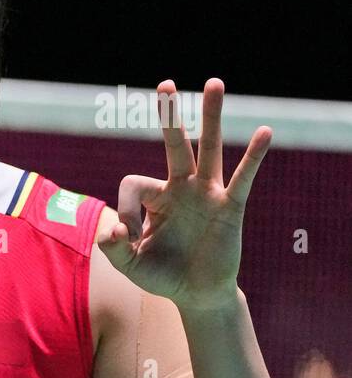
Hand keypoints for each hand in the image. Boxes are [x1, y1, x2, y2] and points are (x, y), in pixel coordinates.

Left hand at [97, 77, 270, 312]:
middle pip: (175, 145)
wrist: (196, 295)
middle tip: (165, 84)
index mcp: (155, 198)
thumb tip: (112, 230)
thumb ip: (113, 249)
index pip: (134, 184)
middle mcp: (181, 188)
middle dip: (169, 117)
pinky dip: (254, 156)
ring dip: (211, 117)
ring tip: (213, 83)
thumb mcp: (130, 265)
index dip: (126, 209)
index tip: (126, 235)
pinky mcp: (229, 208)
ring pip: (209, 148)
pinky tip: (265, 132)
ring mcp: (207, 195)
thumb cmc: (162, 276)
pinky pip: (242, 178)